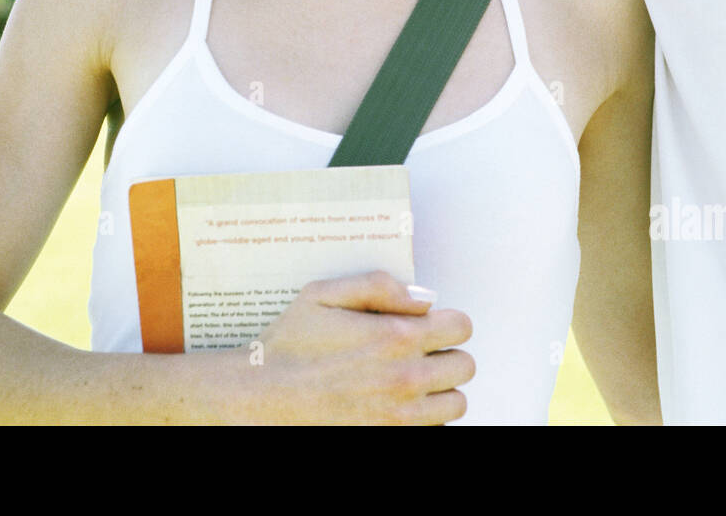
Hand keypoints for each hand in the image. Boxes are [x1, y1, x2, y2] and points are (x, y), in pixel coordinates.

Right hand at [236, 271, 474, 424]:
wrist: (261, 398)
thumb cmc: (288, 345)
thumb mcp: (323, 295)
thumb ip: (379, 286)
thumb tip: (424, 298)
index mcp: (394, 337)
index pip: (461, 327)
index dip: (446, 321)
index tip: (429, 325)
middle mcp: (405, 378)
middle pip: (464, 365)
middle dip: (446, 354)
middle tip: (420, 353)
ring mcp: (400, 416)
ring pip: (456, 403)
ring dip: (440, 390)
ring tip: (412, 381)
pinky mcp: (389, 438)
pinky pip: (433, 430)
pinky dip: (424, 418)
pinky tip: (399, 405)